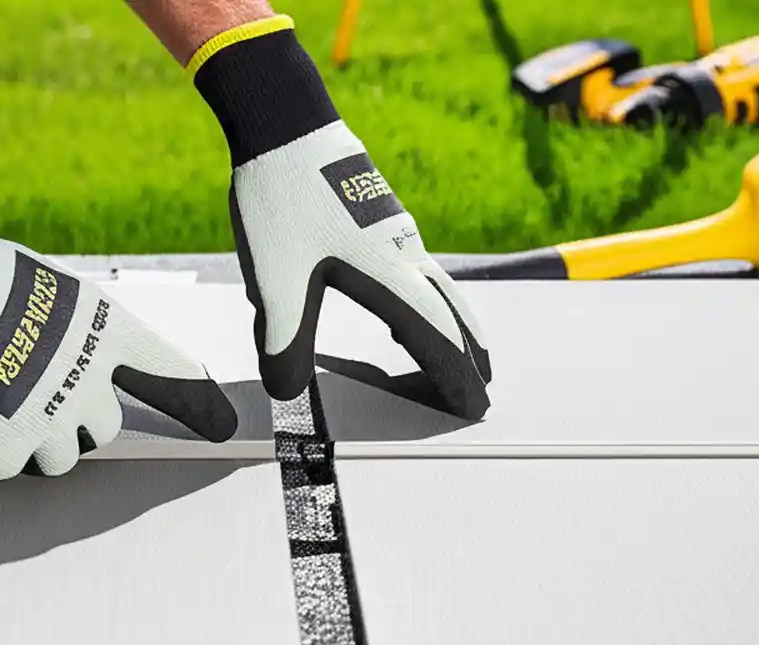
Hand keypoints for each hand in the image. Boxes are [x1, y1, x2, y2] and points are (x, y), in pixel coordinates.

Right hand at [0, 174, 236, 479]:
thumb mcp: (40, 289)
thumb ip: (64, 331)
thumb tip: (56, 355)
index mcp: (103, 331)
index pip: (167, 372)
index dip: (197, 402)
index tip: (222, 426)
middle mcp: (86, 382)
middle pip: (104, 430)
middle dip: (76, 420)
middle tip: (38, 399)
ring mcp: (46, 421)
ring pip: (57, 458)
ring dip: (32, 439)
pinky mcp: (1, 451)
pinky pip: (4, 468)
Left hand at [231, 121, 491, 416]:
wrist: (283, 123)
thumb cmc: (281, 198)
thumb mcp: (274, 279)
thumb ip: (283, 339)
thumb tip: (285, 390)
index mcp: (385, 273)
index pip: (433, 336)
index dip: (453, 376)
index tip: (471, 406)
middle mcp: (402, 252)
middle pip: (452, 311)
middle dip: (469, 355)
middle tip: (484, 389)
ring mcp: (393, 231)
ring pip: (440, 286)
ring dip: (456, 324)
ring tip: (466, 349)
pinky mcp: (378, 215)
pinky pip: (420, 267)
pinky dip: (432, 296)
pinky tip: (411, 295)